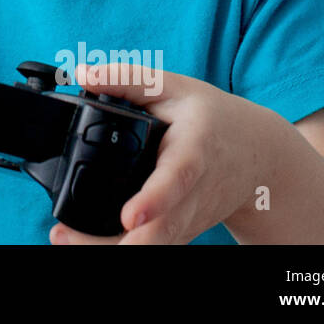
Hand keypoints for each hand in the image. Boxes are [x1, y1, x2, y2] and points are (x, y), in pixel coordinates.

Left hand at [49, 62, 274, 244]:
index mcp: (193, 152)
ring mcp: (188, 218)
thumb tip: (84, 74)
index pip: (176, 180)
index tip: (130, 217)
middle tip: (66, 239)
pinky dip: (119, 248)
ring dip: (109, 249)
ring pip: (153, 244)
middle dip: (119, 243)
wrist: (259, 156)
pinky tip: (81, 243)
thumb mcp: (175, 88)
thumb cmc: (214, 118)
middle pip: (160, 229)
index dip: (154, 200)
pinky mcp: (180, 231)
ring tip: (63, 241)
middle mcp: (193, 194)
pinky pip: (151, 245)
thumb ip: (128, 80)